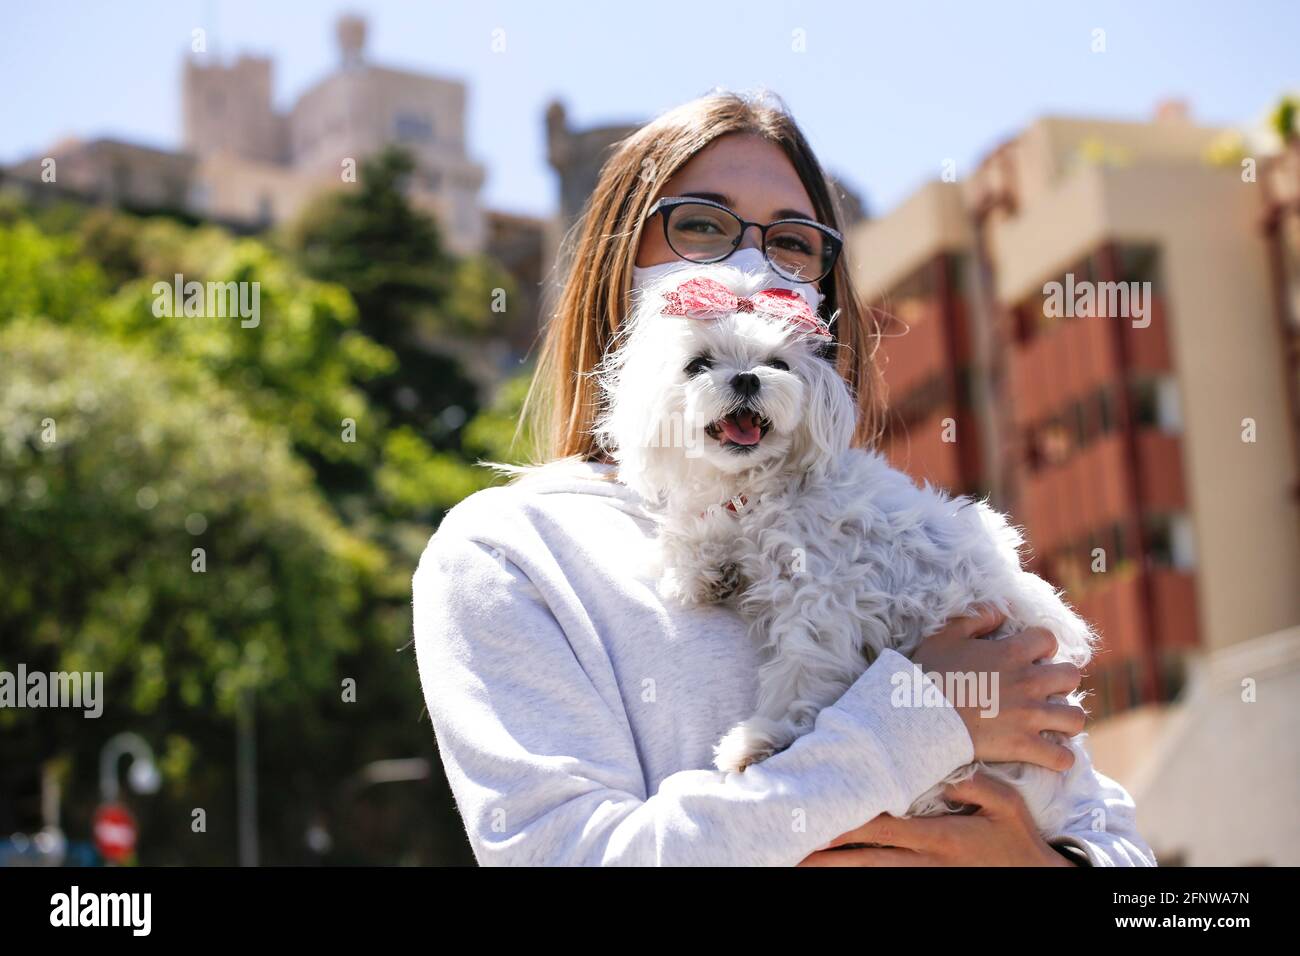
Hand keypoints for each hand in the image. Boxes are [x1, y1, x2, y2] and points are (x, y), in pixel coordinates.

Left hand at [797, 773, 1075, 866]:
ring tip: (802, 863)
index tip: (817, 819)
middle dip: (828, 854)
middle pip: (866, 857)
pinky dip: (862, 874)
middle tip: (793, 849)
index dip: (848, 825)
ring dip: (837, 868)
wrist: (1038, 878)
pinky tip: (837, 869)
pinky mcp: (928, 883)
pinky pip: (888, 880)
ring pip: (872, 873)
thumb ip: (972, 785)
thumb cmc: (1018, 837)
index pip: (883, 829)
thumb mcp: (1004, 803)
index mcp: (940, 837)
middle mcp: (926, 861)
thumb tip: (938, 772)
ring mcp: (925, 876)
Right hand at [911, 607, 1084, 770]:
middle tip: (1045, 689)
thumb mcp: (945, 635)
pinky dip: (1060, 757)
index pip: (1048, 640)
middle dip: (1061, 681)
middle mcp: (1028, 682)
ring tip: (1053, 722)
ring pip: (1075, 717)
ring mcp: (1029, 716)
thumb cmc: (928, 675)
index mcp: (1011, 653)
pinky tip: (1051, 754)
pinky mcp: (1023, 746)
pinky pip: (1061, 757)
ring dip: (1066, 718)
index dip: (1042, 646)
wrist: (918, 716)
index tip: (1032, 655)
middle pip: (1071, 676)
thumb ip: (976, 617)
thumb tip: (1000, 614)